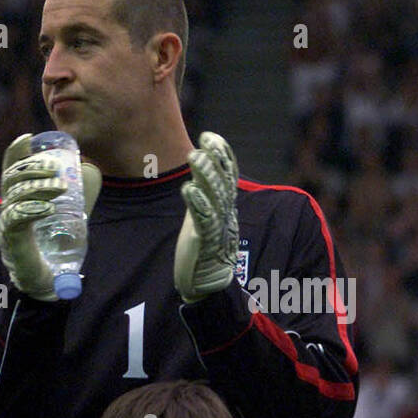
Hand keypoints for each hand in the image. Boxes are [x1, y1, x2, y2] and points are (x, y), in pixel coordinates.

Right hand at [0, 134, 101, 301]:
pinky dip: (32, 210)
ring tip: (61, 188)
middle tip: (55, 169)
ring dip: (39, 187)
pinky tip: (48, 208)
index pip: (11, 169)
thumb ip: (76, 193)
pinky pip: (16, 220)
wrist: (49, 279)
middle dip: (33, 169)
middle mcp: (8, 208)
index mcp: (19, 198)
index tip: (28, 138)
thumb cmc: (54, 244)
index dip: (16, 152)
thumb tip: (92, 169)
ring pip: (15, 197)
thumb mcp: (67, 212)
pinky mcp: (12, 241)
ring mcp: (7, 224)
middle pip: (12, 179)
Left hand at [174, 132, 239, 302]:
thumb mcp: (206, 215)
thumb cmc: (204, 247)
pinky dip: (198, 203)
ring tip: (195, 156)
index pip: (228, 174)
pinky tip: (190, 188)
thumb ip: (205, 193)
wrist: (208, 282)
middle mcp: (225, 213)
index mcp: (225, 205)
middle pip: (223, 181)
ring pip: (215, 196)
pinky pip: (205, 220)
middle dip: (215, 159)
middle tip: (204, 140)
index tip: (209, 136)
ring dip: (205, 175)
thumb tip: (200, 167)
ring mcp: (217, 227)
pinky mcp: (206, 242)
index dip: (222, 154)